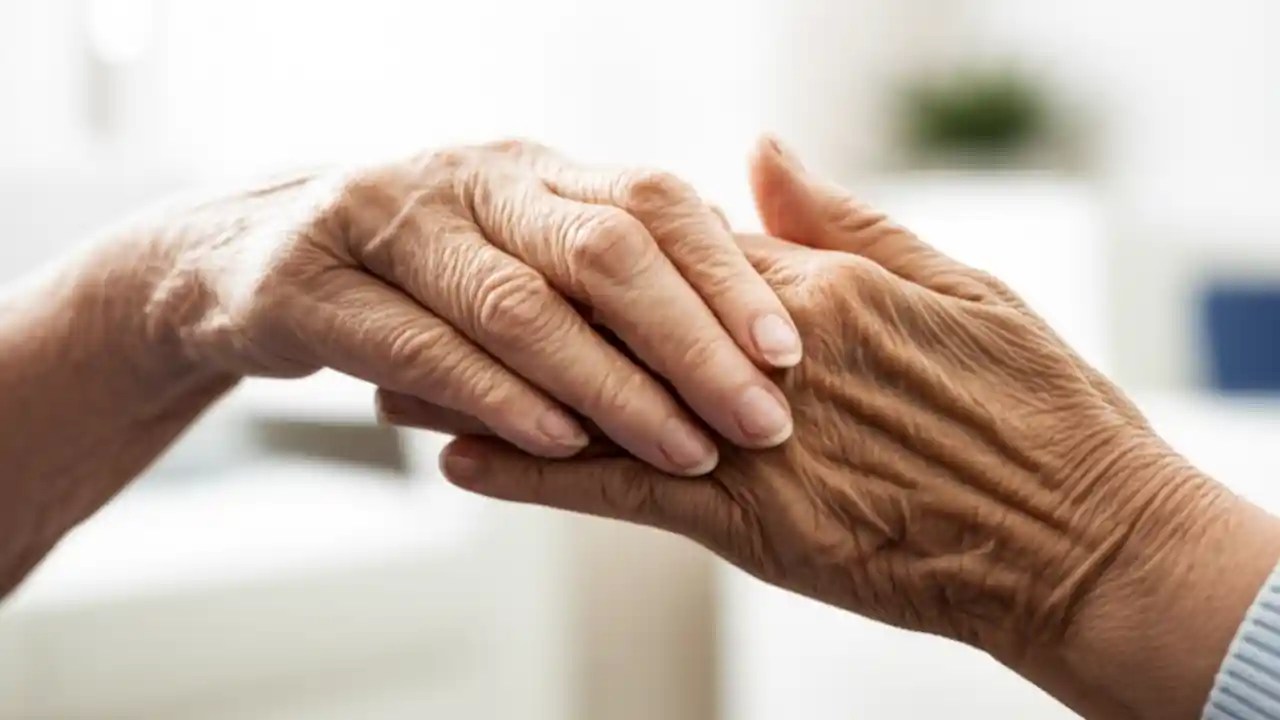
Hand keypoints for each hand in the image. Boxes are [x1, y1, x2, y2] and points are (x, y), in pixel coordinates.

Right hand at [150, 140, 801, 475]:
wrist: (250, 260)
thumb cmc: (422, 270)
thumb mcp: (518, 247)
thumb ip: (609, 267)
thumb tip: (742, 299)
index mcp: (535, 168)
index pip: (653, 200)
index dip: (726, 272)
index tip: (790, 351)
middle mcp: (472, 180)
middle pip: (602, 247)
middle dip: (694, 339)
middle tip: (763, 419)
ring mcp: (387, 225)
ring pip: (517, 303)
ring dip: (613, 386)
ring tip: (687, 449)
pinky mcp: (310, 287)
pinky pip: (420, 347)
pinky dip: (499, 398)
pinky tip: (563, 445)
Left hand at [431, 138, 1279, 718]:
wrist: (1085, 540)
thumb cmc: (1038, 414)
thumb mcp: (957, 287)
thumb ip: (846, 221)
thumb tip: (763, 151)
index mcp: (820, 285)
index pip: (679, 246)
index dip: (603, 245)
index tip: (537, 238)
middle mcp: (769, 347)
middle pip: (611, 309)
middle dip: (518, 301)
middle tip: (432, 290)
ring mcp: (751, 432)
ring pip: (594, 393)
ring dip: (493, 383)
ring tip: (402, 374)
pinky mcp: (748, 520)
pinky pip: (618, 487)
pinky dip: (536, 473)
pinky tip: (464, 461)